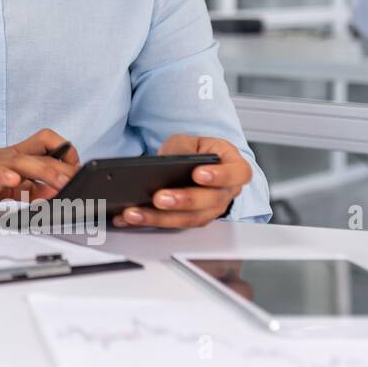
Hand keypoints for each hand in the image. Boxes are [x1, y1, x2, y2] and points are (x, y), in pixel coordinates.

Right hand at [0, 129, 80, 208]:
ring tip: (60, 184)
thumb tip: (56, 193)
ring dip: (44, 171)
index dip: (67, 153)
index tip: (78, 172)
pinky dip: (2, 175)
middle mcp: (7, 157)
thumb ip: (30, 187)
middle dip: (64, 169)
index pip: (48, 144)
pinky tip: (12, 181)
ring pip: (22, 161)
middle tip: (81, 184)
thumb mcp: (6, 185)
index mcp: (16, 157)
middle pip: (41, 154)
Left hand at [113, 135, 251, 228]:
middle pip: (210, 201)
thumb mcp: (189, 141)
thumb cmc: (196, 151)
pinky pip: (172, 225)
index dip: (221, 176)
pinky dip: (149, 222)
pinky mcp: (191, 220)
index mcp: (234, 167)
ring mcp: (210, 210)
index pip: (237, 173)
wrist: (191, 164)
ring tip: (134, 213)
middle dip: (182, 201)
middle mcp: (226, 192)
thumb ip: (183, 148)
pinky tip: (130, 219)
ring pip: (189, 219)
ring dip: (160, 218)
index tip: (198, 174)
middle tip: (159, 198)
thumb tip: (171, 161)